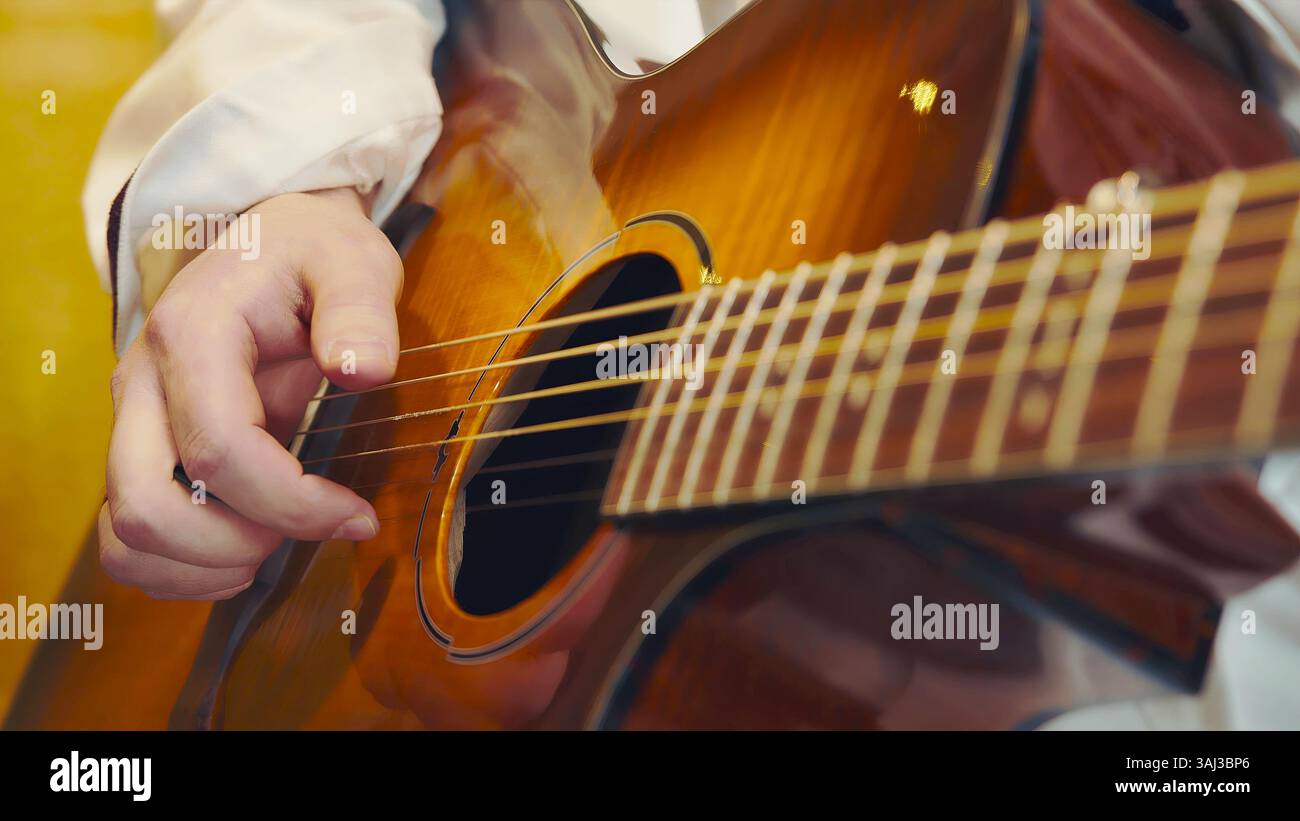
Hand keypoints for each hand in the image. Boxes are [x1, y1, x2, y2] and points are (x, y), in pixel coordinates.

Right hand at [99, 188, 401, 598]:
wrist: (271, 241)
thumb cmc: (312, 254)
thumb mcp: (352, 261)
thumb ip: (360, 311)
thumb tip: (364, 372)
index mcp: (192, 335)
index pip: (220, 449)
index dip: (291, 503)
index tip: (355, 514)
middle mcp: (143, 382)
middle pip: (148, 506)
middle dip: (235, 544)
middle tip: (307, 531)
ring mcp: (133, 419)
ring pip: (125, 533)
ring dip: (200, 566)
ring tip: (272, 549)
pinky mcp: (143, 447)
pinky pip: (128, 535)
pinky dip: (178, 567)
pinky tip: (243, 553)